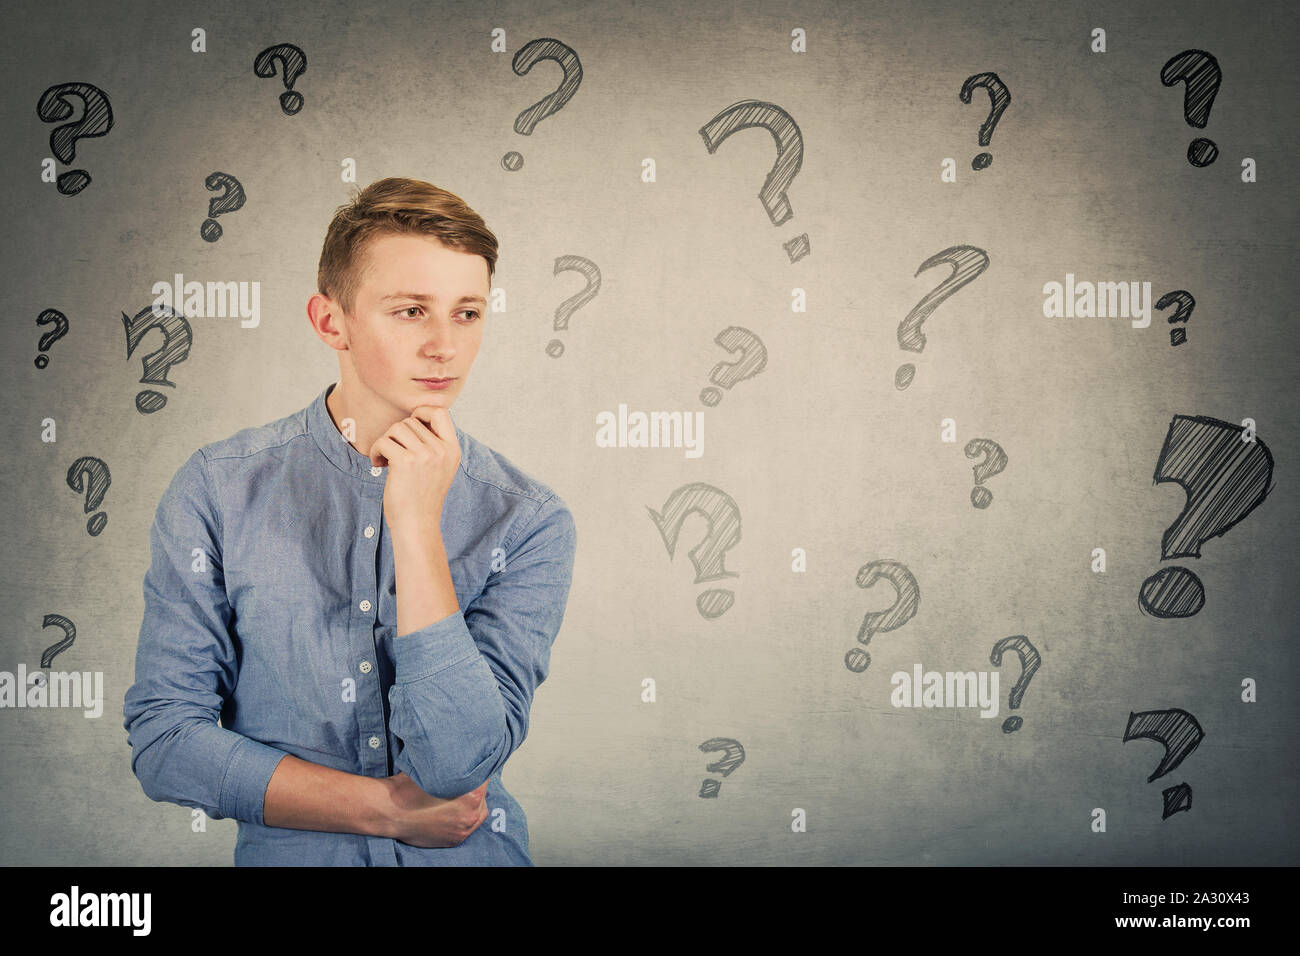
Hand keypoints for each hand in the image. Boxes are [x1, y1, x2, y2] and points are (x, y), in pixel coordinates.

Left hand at [369, 405, 460, 540]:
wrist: (417, 525)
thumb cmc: (422, 497)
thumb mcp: (440, 468)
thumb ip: (434, 444)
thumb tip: (415, 417)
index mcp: (452, 449)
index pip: (440, 412)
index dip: (422, 412)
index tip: (410, 429)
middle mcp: (441, 450)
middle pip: (411, 421)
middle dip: (396, 435)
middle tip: (392, 453)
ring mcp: (425, 455)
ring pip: (396, 428)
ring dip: (385, 442)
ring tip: (385, 459)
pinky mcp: (405, 462)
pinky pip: (384, 441)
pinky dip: (376, 451)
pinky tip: (378, 464)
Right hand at [381, 772, 489, 847]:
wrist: (388, 812)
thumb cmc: (408, 790)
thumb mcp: (433, 771)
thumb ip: (450, 766)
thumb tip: (459, 756)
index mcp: (470, 798)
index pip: (484, 780)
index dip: (478, 771)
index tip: (473, 766)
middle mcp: (469, 818)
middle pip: (483, 798)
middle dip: (476, 788)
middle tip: (466, 779)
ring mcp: (461, 832)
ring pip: (477, 815)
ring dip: (472, 805)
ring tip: (461, 794)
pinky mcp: (452, 841)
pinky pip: (466, 828)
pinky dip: (463, 818)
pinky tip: (453, 809)